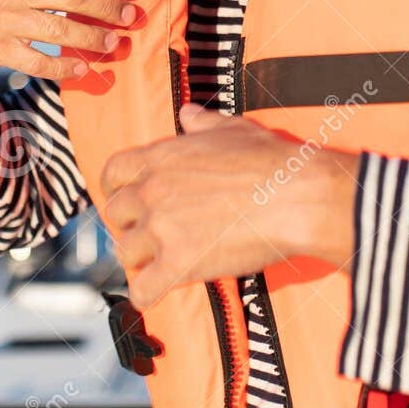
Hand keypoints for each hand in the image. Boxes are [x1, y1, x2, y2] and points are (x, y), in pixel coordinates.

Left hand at [100, 102, 359, 305]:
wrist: (295, 197)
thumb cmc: (271, 161)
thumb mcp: (233, 129)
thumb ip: (203, 122)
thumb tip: (187, 114)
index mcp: (161, 157)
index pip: (113, 173)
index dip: (116, 189)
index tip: (126, 198)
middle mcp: (152, 191)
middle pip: (115, 215)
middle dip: (130, 225)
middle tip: (150, 232)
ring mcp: (161, 229)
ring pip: (125, 252)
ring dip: (140, 258)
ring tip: (157, 262)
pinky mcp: (178, 264)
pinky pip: (142, 288)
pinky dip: (146, 293)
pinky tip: (156, 291)